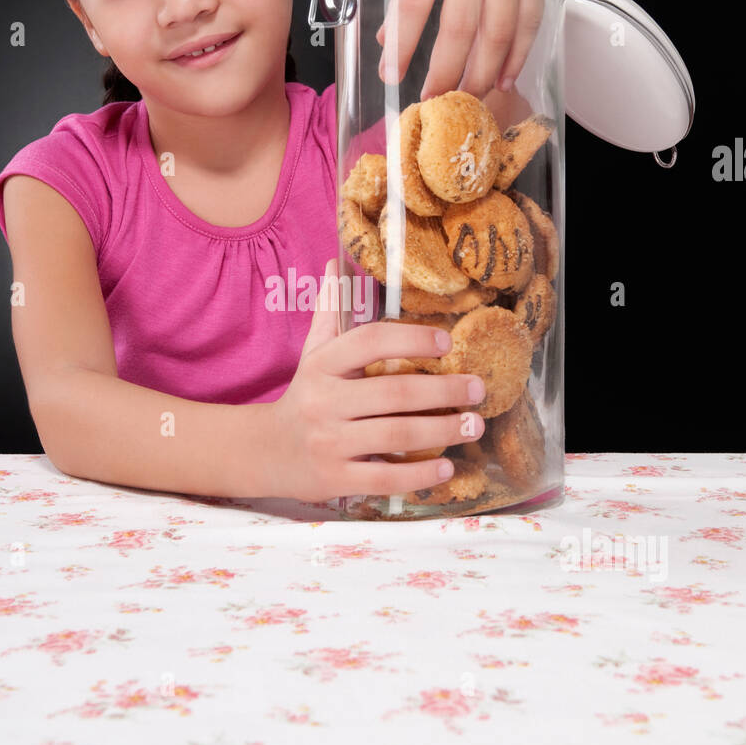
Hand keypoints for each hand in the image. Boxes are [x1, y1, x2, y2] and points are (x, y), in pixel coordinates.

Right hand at [269, 259, 484, 502]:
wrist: (267, 452)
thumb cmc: (305, 397)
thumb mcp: (312, 354)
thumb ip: (331, 313)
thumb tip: (337, 264)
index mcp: (322, 366)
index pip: (368, 342)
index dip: (410, 339)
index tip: (448, 341)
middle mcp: (324, 403)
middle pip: (394, 393)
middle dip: (444, 391)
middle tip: (478, 389)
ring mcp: (329, 443)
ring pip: (396, 436)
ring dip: (443, 431)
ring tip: (474, 426)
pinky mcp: (336, 480)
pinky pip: (386, 478)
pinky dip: (420, 476)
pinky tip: (447, 469)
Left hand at [377, 0, 552, 102]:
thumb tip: (384, 39)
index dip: (402, 39)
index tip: (391, 75)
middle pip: (459, 24)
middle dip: (447, 69)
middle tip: (434, 100)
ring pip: (498, 28)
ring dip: (484, 70)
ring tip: (470, 98)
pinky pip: (530, 19)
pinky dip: (519, 54)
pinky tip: (506, 78)